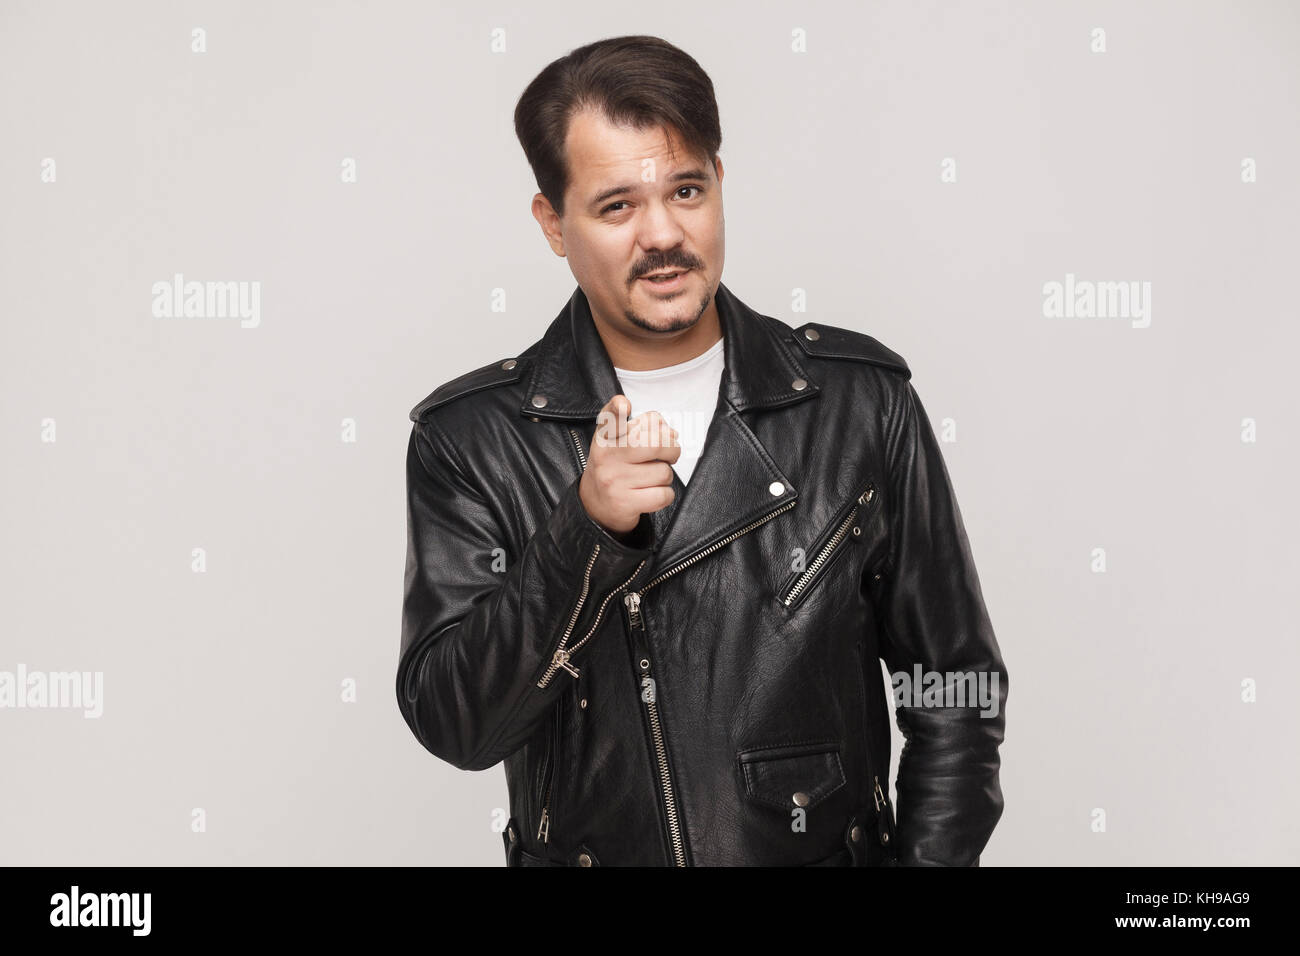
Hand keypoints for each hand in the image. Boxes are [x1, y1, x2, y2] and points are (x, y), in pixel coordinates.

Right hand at [578, 394, 680, 535]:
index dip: (617, 409)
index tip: (623, 405)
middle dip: (672, 449)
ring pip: (663, 472)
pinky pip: (663, 495)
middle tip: (670, 454)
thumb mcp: (619, 443)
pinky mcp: (624, 503)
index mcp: (605, 438)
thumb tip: (672, 434)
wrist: (594, 504)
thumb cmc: (615, 468)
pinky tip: (651, 493)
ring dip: (665, 476)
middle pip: (654, 443)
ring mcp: (614, 481)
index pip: (610, 419)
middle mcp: (607, 457)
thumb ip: (645, 428)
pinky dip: (665, 495)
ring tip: (650, 478)